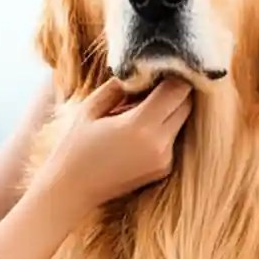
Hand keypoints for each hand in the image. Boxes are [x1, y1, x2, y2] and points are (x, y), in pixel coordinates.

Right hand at [31, 78, 192, 212]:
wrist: (72, 191)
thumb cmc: (75, 147)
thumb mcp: (90, 109)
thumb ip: (118, 87)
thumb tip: (140, 72)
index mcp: (140, 127)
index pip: (177, 90)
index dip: (172, 74)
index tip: (159, 66)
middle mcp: (159, 145)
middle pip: (186, 104)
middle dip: (173, 90)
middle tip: (150, 83)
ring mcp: (164, 160)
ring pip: (182, 120)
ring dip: (168, 108)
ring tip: (138, 108)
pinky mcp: (164, 169)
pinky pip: (173, 137)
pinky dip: (162, 126)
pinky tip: (135, 129)